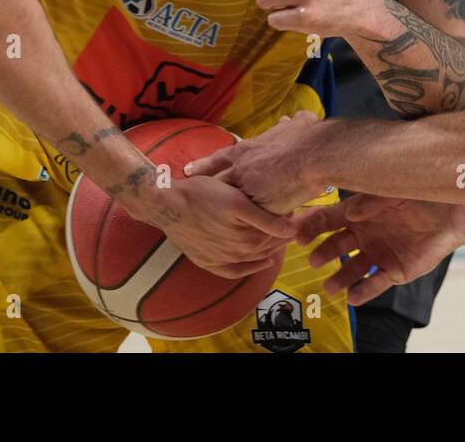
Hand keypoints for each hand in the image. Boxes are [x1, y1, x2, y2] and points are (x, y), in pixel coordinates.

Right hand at [123, 173, 294, 278]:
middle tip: (294, 225)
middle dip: (283, 237)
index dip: (289, 224)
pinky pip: (235, 271)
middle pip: (267, 246)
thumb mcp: (236, 200)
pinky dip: (251, 268)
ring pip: (255, 258)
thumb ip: (264, 218)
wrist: (167, 204)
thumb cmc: (202, 193)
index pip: (276, 233)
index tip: (297, 213)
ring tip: (280, 238)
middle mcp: (236, 251)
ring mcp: (221, 258)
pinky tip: (262, 263)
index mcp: (245, 235)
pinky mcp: (208, 262)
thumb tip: (290, 229)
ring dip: (271, 249)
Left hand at [183, 111, 329, 214]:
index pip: (218, 160)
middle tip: (187, 197)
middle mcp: (240, 170)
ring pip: (225, 205)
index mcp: (246, 151)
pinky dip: (242, 227)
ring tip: (204, 223)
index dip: (203, 166)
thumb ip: (290, 125)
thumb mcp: (297, 126)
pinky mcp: (257, 209)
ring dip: (217, 213)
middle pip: (214, 184)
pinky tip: (236, 237)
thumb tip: (290, 119)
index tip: (189, 171)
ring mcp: (246, 191)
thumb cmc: (306, 139)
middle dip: (201, 192)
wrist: (313, 157)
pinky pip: (246, 221)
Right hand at [294, 195, 464, 304]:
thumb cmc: (419, 196)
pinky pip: (375, 283)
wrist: (452, 215)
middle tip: (313, 261)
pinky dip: (363, 291)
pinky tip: (352, 297)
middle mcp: (364, 235)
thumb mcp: (391, 192)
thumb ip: (370, 202)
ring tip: (330, 287)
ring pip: (352, 269)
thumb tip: (349, 212)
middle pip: (336, 246)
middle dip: (323, 254)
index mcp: (359, 213)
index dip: (312, 227)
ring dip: (340, 278)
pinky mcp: (393, 271)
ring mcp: (377, 254)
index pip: (329, 220)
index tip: (297, 235)